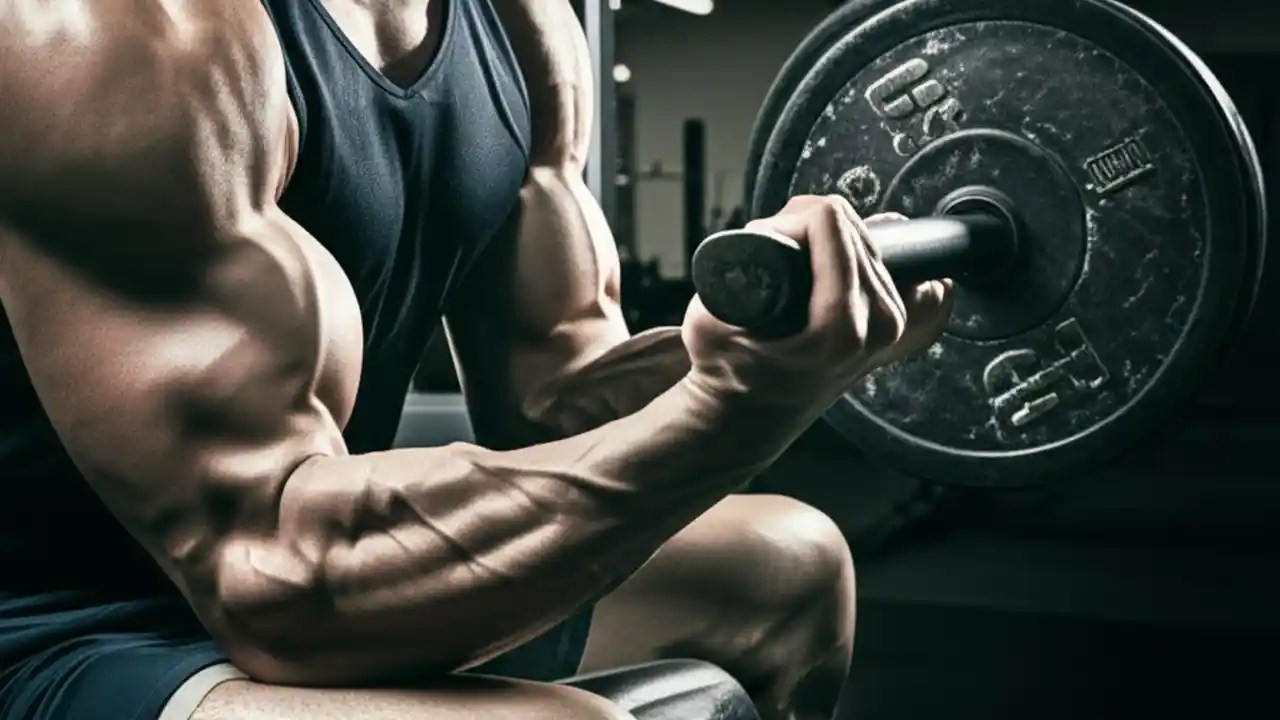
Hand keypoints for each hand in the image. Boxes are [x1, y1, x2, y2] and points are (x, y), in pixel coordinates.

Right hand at [682, 195, 953, 412]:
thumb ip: (725, 275)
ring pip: (866, 237)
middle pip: (850, 224)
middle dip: (805, 223)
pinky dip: (852, 252)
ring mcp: (893, 325)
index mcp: (841, 326)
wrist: (747, 418)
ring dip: (828, 237)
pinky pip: (883, 260)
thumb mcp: (708, 320)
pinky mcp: (896, 324)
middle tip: (772, 252)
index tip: (761, 242)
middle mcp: (879, 325)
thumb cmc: (726, 373)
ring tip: (793, 265)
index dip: (785, 220)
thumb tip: (765, 233)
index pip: (829, 221)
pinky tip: (828, 266)